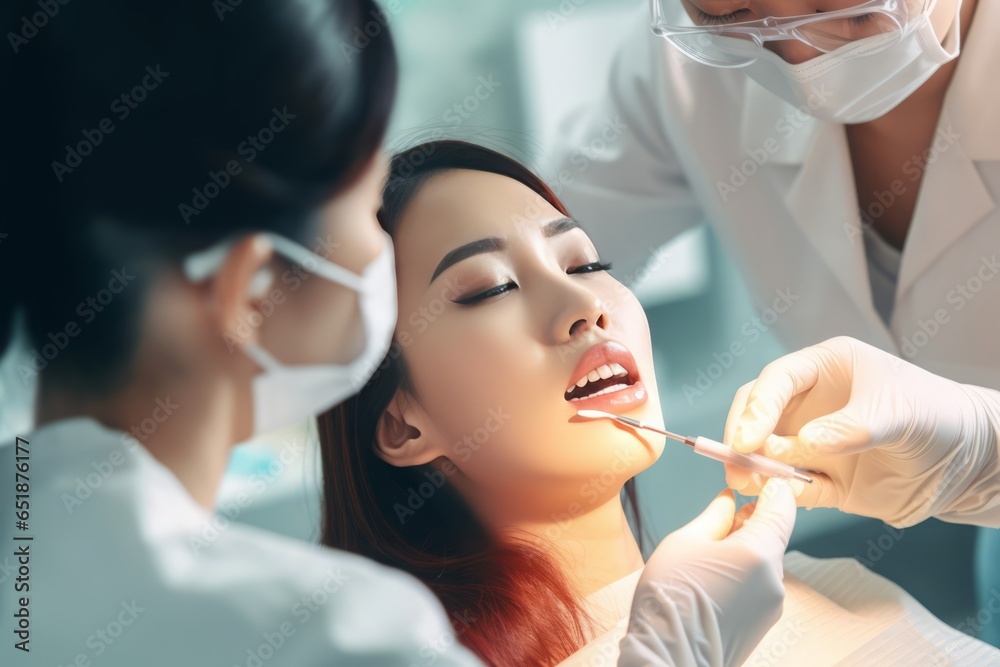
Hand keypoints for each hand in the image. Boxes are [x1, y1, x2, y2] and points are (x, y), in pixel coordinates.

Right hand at [618, 480, 795, 666]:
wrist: (669, 656)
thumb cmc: (671, 598)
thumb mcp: (684, 542)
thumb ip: (714, 517)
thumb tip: (729, 501)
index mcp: (759, 552)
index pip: (781, 508)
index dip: (773, 488)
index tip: (760, 478)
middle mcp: (774, 578)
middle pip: (771, 536)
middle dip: (749, 522)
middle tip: (720, 517)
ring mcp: (772, 604)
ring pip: (763, 562)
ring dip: (742, 550)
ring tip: (705, 557)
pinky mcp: (763, 623)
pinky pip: (758, 585)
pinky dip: (741, 574)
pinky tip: (711, 580)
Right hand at [724, 336, 999, 527]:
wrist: (972, 464)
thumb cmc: (939, 415)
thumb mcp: (897, 411)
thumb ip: (850, 426)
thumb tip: (803, 444)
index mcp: (824, 369)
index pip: (776, 381)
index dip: (757, 407)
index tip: (748, 437)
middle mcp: (810, 405)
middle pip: (758, 415)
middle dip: (743, 438)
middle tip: (738, 462)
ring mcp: (814, 444)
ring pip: (766, 454)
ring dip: (753, 469)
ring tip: (750, 484)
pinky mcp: (824, 481)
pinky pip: (791, 488)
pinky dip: (780, 495)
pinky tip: (777, 499)